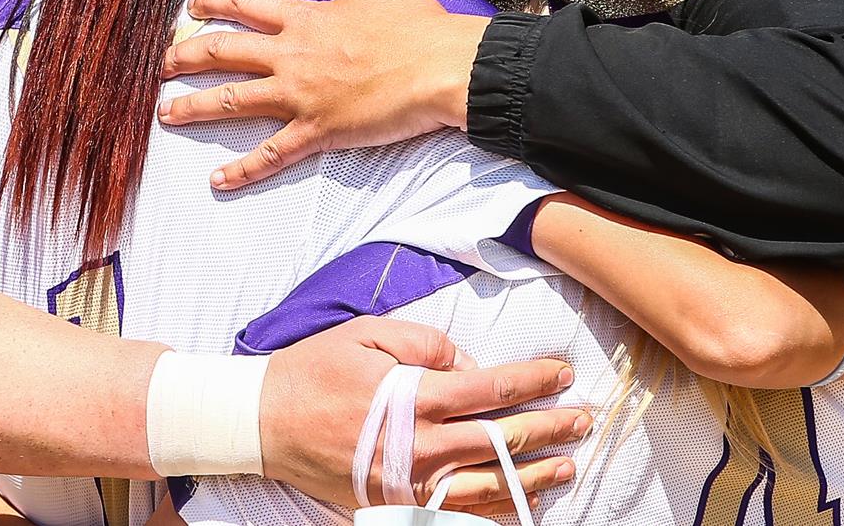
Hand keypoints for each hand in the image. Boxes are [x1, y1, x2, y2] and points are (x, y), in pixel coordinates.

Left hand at [160, 0, 487, 189]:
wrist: (442, 68)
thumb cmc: (419, 26)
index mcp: (307, 18)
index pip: (246, 5)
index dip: (213, 3)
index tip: (192, 7)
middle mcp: (294, 55)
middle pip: (223, 53)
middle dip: (184, 57)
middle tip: (160, 65)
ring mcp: (301, 95)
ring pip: (233, 101)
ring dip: (194, 107)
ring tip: (165, 114)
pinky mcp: (318, 131)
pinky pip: (271, 154)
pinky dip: (242, 170)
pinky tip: (218, 180)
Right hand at [260, 316, 586, 508]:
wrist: (262, 423)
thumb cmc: (315, 371)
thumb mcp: (367, 335)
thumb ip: (425, 344)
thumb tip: (469, 364)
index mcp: (413, 398)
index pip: (491, 389)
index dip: (533, 381)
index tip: (562, 375)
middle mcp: (416, 447)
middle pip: (500, 441)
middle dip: (548, 430)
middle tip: (582, 421)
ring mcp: (405, 485)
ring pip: (486, 486)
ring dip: (532, 478)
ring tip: (566, 468)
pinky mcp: (392, 507)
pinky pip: (453, 515)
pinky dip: (491, 511)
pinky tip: (518, 505)